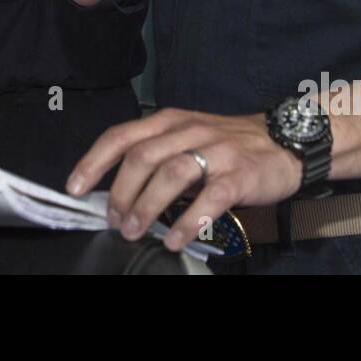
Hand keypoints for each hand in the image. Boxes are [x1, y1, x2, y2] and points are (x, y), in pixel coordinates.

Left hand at [65, 108, 301, 251]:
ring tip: (134, 232)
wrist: (285, 141)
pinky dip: (189, 221)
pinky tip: (175, 239)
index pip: (122, 135)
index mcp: (169, 121)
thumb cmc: (228, 144)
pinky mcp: (240, 175)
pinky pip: (210, 198)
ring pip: (171, 174)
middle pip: (142, 157)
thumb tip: (118, 192)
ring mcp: (216, 152)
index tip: (75, 188)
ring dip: (147, 206)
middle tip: (113, 221)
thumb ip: (156, 155)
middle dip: (120, 192)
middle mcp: (189, 131)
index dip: (94, 161)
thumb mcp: (187, 137)